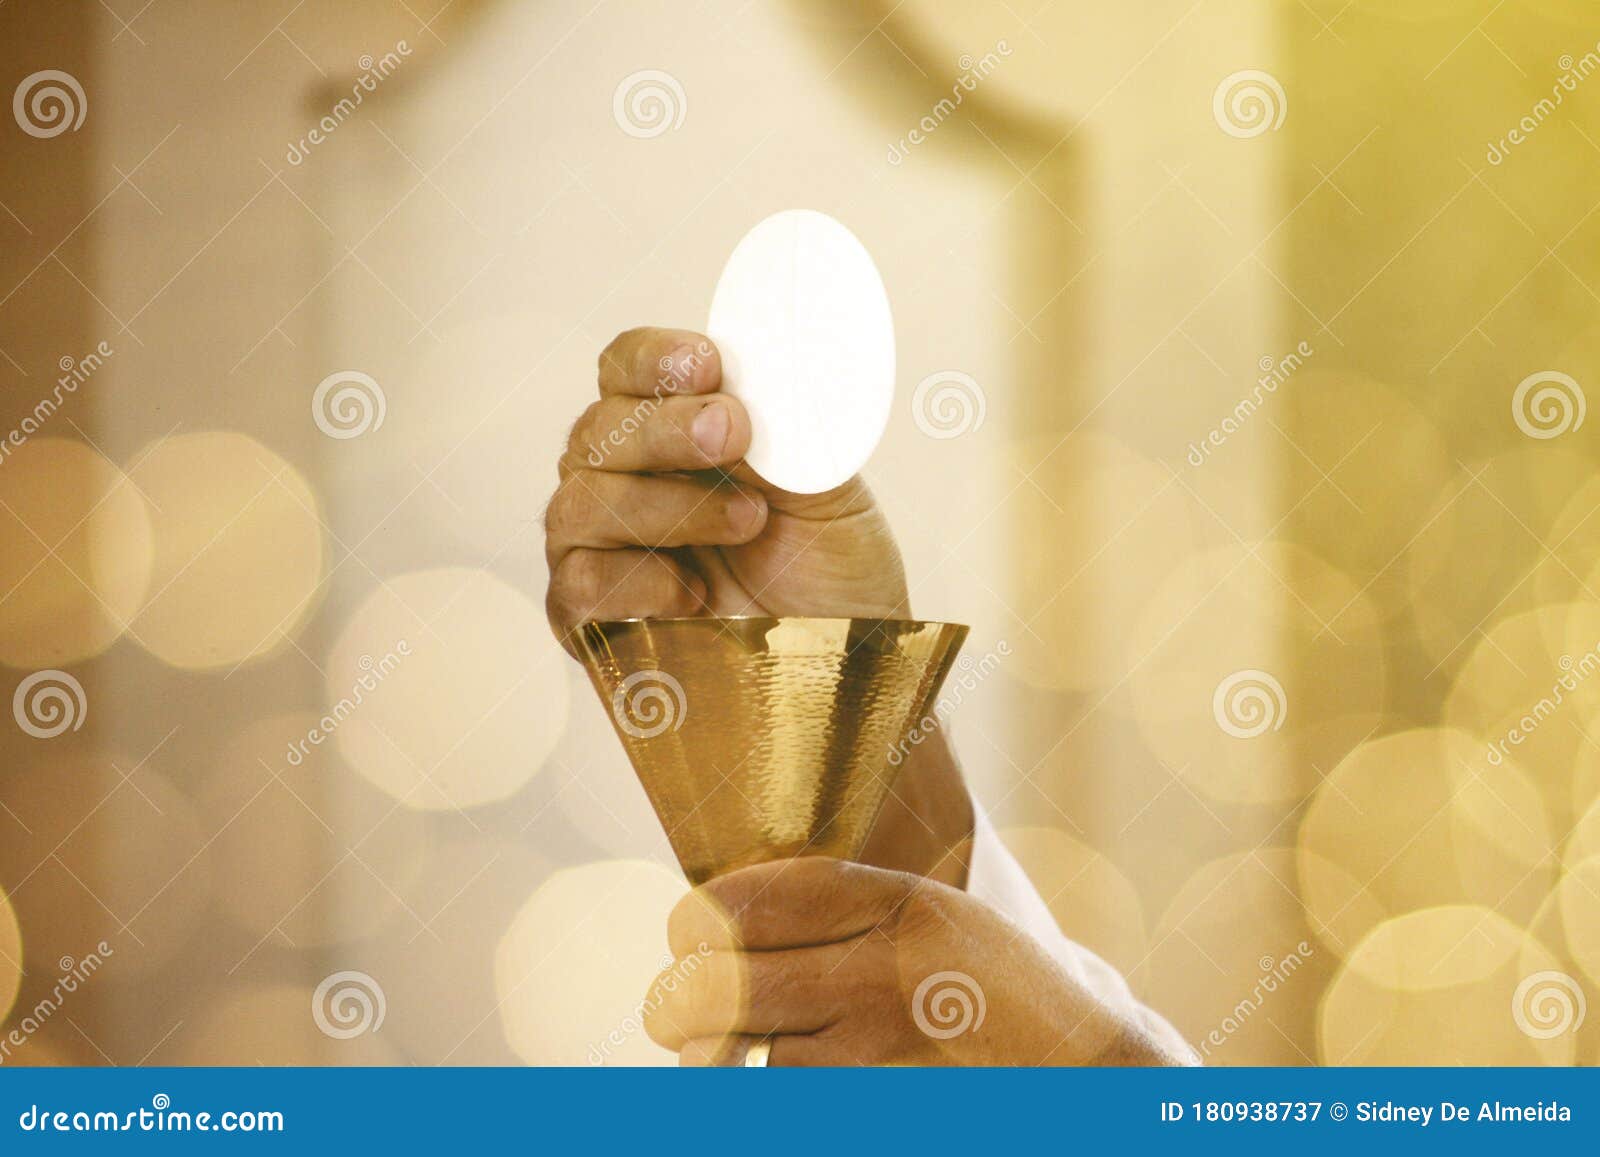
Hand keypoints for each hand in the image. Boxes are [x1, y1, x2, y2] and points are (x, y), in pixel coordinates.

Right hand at [545, 327, 970, 881]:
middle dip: (663, 426)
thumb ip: (785, 429)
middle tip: (732, 433)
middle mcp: (624, 483)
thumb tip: (749, 380)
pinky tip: (695, 593)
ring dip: (664, 504)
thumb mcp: (829, 486)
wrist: (853, 668)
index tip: (707, 364)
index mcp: (674, 434)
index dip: (652, 359)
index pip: (626, 371)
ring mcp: (602, 553)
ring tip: (748, 522)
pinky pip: (576, 586)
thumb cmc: (838, 573)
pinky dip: (636, 582)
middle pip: (595, 430)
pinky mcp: (594, 625)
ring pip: (577, 502)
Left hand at [642, 857, 1190, 1066]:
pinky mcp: (868, 1109)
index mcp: (894, 904)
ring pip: (738, 1060)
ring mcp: (878, 1059)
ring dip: (718, 1058)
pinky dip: (759, 1091)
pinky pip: (772, 1103)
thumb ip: (832, 905)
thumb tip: (709, 917)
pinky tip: (783, 1075)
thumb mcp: (924, 912)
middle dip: (681, 999)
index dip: (692, 923)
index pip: (740, 903)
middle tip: (689, 1002)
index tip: (694, 936)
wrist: (1075, 1071)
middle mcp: (882, 977)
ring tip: (731, 1046)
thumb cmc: (980, 985)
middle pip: (717, 986)